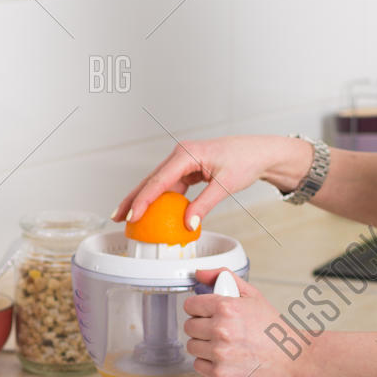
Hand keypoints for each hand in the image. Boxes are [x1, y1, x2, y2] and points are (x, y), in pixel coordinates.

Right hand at [112, 135, 312, 227]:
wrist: (259, 152)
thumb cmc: (245, 160)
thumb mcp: (226, 185)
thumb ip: (204, 204)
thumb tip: (187, 223)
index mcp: (187, 153)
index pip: (159, 180)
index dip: (143, 200)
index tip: (133, 216)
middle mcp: (181, 154)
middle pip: (151, 180)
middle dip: (133, 199)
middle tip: (117, 218)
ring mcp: (183, 161)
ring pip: (157, 183)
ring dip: (143, 200)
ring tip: (128, 218)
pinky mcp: (188, 168)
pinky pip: (169, 185)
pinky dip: (160, 199)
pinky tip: (152, 212)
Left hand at [181, 267, 299, 376]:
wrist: (289, 355)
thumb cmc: (272, 328)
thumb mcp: (252, 295)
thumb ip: (223, 277)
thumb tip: (200, 273)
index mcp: (226, 307)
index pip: (190, 305)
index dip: (199, 308)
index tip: (206, 313)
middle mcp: (221, 329)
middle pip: (189, 326)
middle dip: (201, 326)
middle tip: (218, 329)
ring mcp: (220, 353)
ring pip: (192, 346)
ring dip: (203, 345)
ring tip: (223, 343)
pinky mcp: (220, 373)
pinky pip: (198, 364)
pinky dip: (207, 362)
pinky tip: (223, 357)